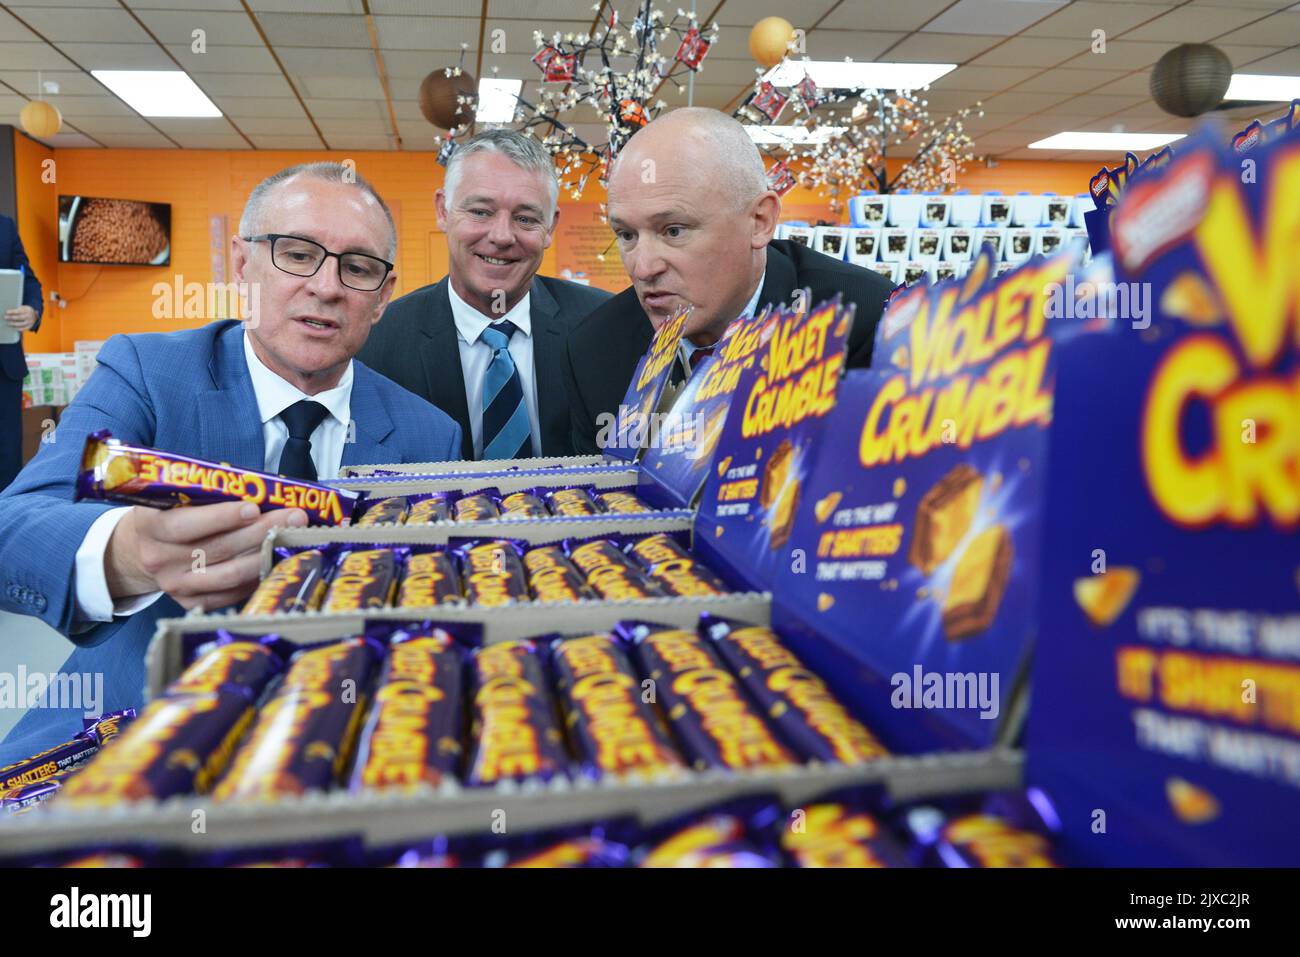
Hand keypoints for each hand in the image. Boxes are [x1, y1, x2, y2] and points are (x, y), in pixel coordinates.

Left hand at [4, 305, 36, 329]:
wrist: (35, 316)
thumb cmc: (26, 311)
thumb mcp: (24, 308)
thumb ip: (18, 309)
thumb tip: (10, 313)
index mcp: (28, 310)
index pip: (19, 311)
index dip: (12, 312)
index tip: (7, 312)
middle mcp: (30, 316)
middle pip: (19, 317)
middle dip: (11, 317)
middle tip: (5, 317)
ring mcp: (30, 322)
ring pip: (21, 324)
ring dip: (13, 324)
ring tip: (8, 323)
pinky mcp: (30, 326)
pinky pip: (23, 328)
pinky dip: (17, 328)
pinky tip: (13, 327)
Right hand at [105, 501, 307, 611]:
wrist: (139, 550)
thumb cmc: (167, 514)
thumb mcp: (171, 496)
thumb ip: (205, 493)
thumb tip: (258, 487)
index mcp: (152, 528)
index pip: (185, 526)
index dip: (221, 517)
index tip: (253, 508)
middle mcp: (161, 560)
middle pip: (218, 548)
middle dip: (261, 531)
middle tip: (294, 517)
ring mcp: (177, 585)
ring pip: (230, 575)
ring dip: (266, 555)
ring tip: (292, 537)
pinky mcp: (191, 602)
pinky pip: (231, 593)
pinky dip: (256, 577)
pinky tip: (277, 560)